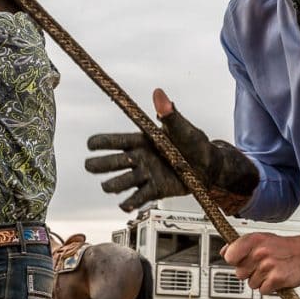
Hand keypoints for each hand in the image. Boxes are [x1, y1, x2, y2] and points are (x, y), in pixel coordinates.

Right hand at [85, 89, 257, 212]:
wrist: (209, 166)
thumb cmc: (194, 142)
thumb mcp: (182, 127)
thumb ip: (170, 113)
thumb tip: (159, 93)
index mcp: (142, 140)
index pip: (117, 141)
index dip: (102, 142)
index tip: (90, 144)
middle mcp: (140, 158)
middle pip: (113, 162)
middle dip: (99, 165)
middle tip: (90, 166)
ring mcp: (146, 175)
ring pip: (121, 182)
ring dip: (113, 185)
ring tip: (108, 186)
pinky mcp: (155, 190)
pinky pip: (138, 198)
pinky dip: (129, 203)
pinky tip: (125, 205)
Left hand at [221, 231, 299, 294]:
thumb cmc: (284, 246)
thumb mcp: (261, 238)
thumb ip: (241, 245)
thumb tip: (224, 252)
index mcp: (253, 240)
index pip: (229, 256)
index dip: (234, 261)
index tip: (240, 260)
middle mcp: (259, 252)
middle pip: (239, 273)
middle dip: (249, 272)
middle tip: (262, 266)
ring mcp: (268, 266)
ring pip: (251, 284)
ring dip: (260, 281)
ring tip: (271, 271)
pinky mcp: (277, 279)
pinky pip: (262, 291)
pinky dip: (269, 288)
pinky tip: (276, 278)